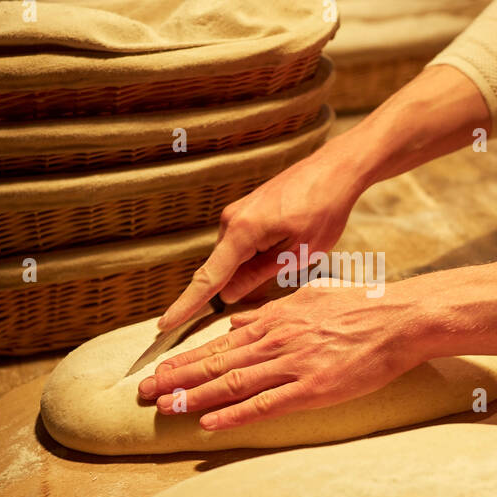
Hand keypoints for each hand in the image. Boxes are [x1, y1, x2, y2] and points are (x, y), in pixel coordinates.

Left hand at [138, 280, 431, 429]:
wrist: (399, 319)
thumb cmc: (361, 307)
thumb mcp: (310, 297)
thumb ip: (270, 312)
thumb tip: (236, 323)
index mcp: (275, 320)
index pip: (218, 344)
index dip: (185, 360)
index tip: (158, 372)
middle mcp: (276, 341)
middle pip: (215, 363)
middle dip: (176, 379)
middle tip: (143, 393)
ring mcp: (292, 365)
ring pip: (231, 383)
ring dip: (194, 398)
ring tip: (165, 409)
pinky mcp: (312, 388)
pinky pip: (265, 404)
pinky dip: (233, 415)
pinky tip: (209, 424)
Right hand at [155, 135, 372, 331]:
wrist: (332, 170)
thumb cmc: (323, 210)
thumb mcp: (298, 253)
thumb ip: (259, 275)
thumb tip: (227, 296)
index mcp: (242, 232)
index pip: (208, 279)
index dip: (186, 306)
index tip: (164, 326)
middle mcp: (230, 220)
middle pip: (222, 270)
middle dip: (240, 286)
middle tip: (279, 273)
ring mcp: (235, 213)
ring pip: (233, 258)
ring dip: (253, 268)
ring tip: (293, 251)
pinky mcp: (244, 211)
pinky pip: (240, 245)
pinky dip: (255, 255)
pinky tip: (285, 246)